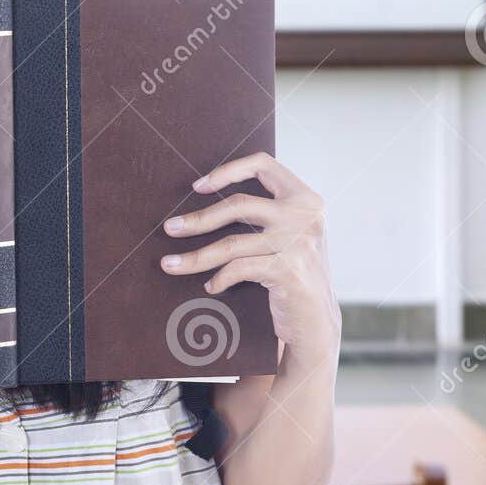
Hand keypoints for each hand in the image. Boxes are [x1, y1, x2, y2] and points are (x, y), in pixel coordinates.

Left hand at [157, 151, 338, 351]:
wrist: (316, 320)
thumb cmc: (292, 273)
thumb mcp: (288, 234)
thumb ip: (266, 213)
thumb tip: (206, 192)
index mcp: (305, 199)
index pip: (263, 164)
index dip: (228, 170)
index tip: (197, 186)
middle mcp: (305, 216)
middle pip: (238, 205)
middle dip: (198, 219)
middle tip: (169, 229)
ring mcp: (298, 243)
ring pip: (231, 243)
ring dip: (195, 257)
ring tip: (169, 264)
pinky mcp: (288, 270)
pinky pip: (238, 268)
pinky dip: (218, 278)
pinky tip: (210, 286)